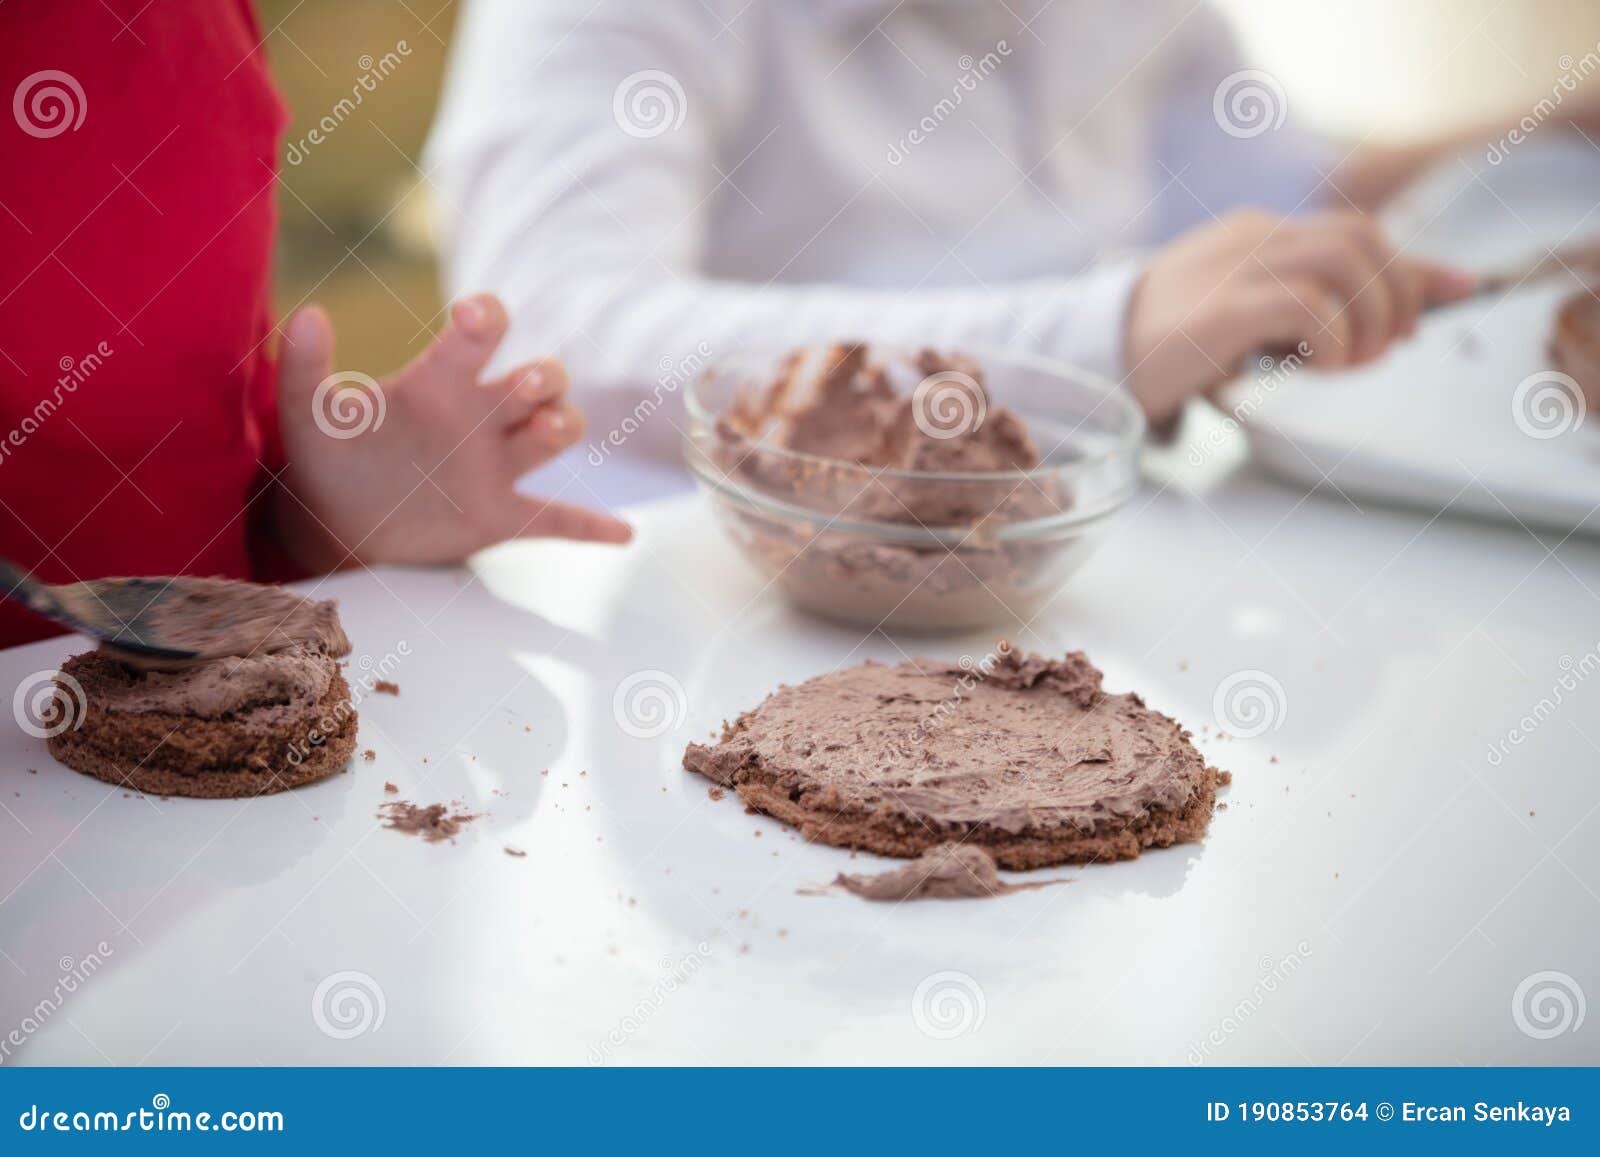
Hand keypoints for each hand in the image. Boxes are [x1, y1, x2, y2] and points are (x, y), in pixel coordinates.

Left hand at [272, 293, 630, 570]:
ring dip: (561, 425)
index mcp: (440, 383)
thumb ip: (303, 367)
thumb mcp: (307, 414)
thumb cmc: (328, 456)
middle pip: (538, 380)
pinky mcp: (499, 516)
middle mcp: (478, 417)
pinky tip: (623, 534)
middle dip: (542, 378)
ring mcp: (494, 466)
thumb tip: (306, 314)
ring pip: (555, 432)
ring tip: (545, 430)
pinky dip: (591, 528)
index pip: (482, 334)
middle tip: (527, 386)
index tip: (475, 316)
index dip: (488, 319)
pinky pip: (557, 521)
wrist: (334, 520)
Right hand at [1124, 209, 1476, 423]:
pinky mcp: (1223, 310)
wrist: (1087, 358)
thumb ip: (1320, 307)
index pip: (1359, 231)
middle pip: (1363, 238)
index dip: (1414, 266)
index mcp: (1259, 234)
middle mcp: (1253, 238)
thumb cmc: (1170, 348)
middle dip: (1397, 296)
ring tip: (1348, 365)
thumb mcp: (1252, 320)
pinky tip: (1316, 370)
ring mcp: (1236, 269)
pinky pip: (1308, 306)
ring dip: (1369, 320)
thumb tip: (1412, 313)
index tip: (1451, 298)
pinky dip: (1334, 341)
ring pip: (1345, 263)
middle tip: (1386, 350)